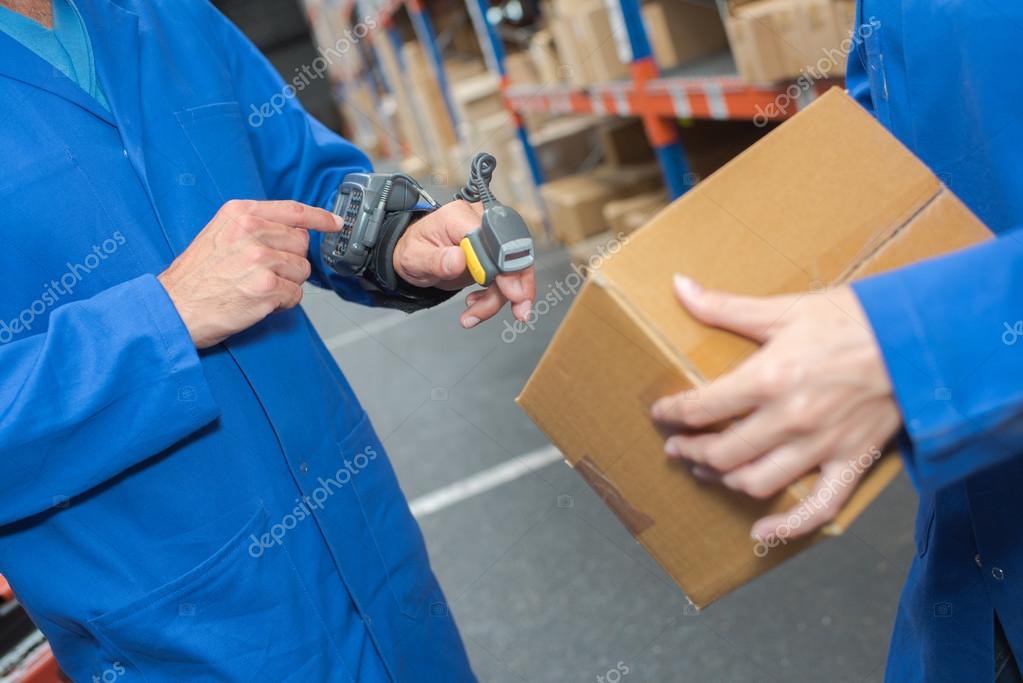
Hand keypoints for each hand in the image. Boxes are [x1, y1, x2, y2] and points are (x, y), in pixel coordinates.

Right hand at [158, 199, 339, 348]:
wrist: (173, 307)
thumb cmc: (195, 277)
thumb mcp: (218, 233)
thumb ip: (253, 225)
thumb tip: (292, 229)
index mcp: (241, 213)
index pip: (293, 210)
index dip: (320, 217)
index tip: (335, 223)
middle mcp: (252, 231)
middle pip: (301, 243)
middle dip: (290, 260)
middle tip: (262, 272)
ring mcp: (261, 259)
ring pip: (301, 270)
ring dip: (286, 283)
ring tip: (255, 287)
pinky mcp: (267, 288)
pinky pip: (295, 294)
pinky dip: (281, 302)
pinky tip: (257, 301)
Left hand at [392, 200, 535, 327]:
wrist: (416, 258)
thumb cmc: (414, 251)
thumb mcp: (415, 258)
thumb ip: (437, 260)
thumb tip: (458, 260)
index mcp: (459, 216)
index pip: (491, 238)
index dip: (505, 265)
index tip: (513, 291)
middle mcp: (479, 224)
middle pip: (511, 253)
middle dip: (518, 285)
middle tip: (521, 310)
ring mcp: (489, 241)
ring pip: (510, 273)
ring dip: (498, 300)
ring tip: (473, 316)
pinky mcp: (493, 258)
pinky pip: (504, 281)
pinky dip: (494, 299)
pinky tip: (475, 307)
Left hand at [651, 276, 901, 541]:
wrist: (918, 339)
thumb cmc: (851, 319)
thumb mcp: (783, 309)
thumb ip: (725, 307)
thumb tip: (679, 287)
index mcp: (768, 378)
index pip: (702, 407)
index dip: (674, 414)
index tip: (663, 413)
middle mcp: (790, 419)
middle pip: (722, 451)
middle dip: (691, 450)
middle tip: (677, 445)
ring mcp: (820, 446)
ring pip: (756, 481)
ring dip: (723, 479)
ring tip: (707, 470)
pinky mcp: (850, 461)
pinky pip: (818, 508)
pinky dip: (788, 527)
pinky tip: (761, 531)